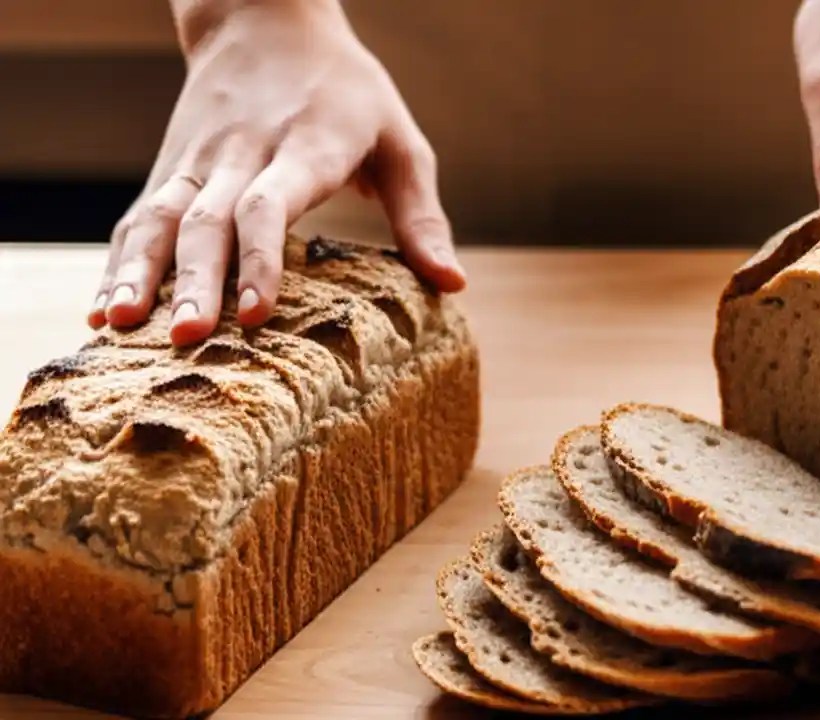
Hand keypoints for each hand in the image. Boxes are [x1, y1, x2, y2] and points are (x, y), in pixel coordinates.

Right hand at [89, 0, 464, 345]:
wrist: (266, 18)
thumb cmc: (349, 92)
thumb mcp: (401, 142)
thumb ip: (422, 216)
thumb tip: (453, 284)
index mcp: (304, 147)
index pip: (270, 203)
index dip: (262, 258)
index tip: (257, 313)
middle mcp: (241, 153)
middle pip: (206, 218)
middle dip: (194, 279)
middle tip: (186, 337)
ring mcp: (197, 160)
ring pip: (159, 217)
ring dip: (139, 273)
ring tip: (120, 327)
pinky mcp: (171, 168)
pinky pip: (138, 218)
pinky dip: (118, 264)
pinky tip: (102, 312)